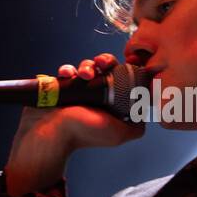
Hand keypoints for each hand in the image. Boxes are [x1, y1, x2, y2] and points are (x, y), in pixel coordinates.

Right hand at [4, 53, 144, 196]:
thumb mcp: (119, 134)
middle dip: (104, 60)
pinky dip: (67, 69)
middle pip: (104, 66)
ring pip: (86, 66)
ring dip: (86, 65)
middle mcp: (94, 94)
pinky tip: (67, 75)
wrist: (53, 135)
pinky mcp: (60, 85)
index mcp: (110, 101)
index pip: (121, 78)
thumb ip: (136, 128)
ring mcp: (76, 89)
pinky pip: (65, 70)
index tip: (123, 65)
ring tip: (83, 75)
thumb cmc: (85, 135)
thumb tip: (143, 116)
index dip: (123, 69)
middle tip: (102, 64)